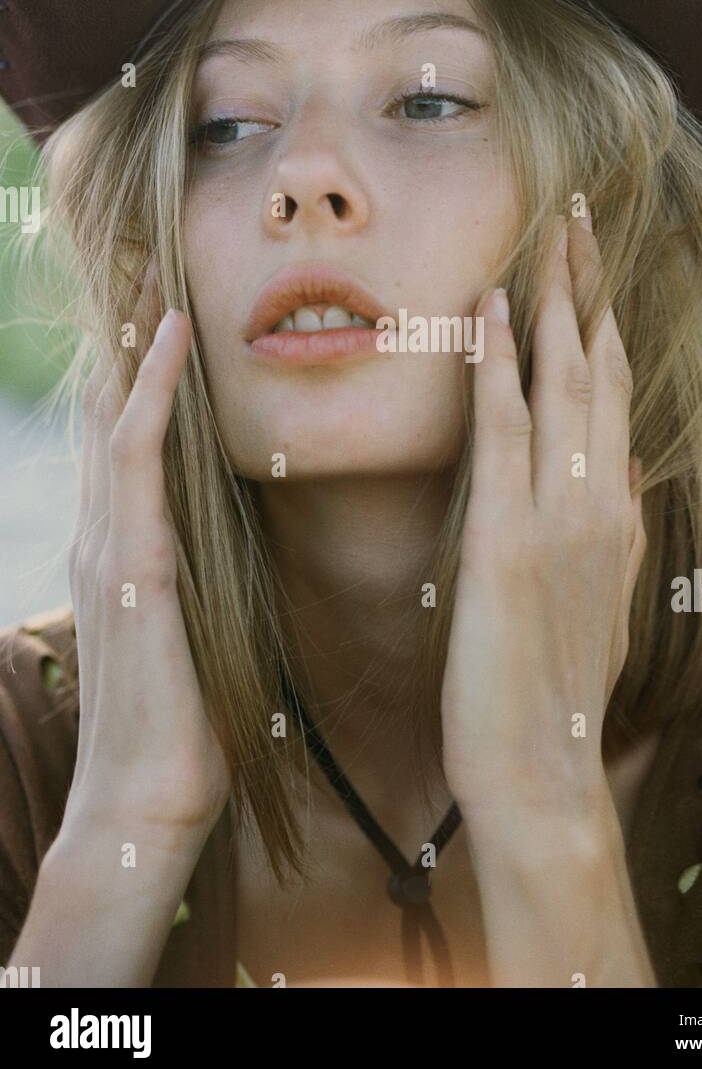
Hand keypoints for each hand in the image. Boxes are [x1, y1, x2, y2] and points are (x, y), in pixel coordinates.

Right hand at [64, 265, 231, 849]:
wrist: (146, 804)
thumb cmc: (182, 725)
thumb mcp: (193, 631)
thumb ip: (197, 576)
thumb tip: (229, 538)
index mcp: (125, 552)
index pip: (127, 441)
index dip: (140, 375)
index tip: (166, 311)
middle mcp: (105, 535)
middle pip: (109, 414)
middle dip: (124, 342)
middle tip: (144, 264)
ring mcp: (110, 547)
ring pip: (114, 416)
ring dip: (131, 343)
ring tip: (149, 272)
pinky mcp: (133, 565)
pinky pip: (136, 457)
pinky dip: (149, 392)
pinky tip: (166, 340)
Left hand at [440, 213, 645, 818]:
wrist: (545, 771)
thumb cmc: (556, 688)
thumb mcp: (601, 595)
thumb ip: (615, 524)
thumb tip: (626, 462)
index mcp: (613, 510)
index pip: (611, 394)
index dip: (601, 321)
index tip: (588, 264)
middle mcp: (599, 499)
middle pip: (597, 368)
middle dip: (586, 285)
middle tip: (576, 211)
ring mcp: (559, 517)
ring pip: (564, 382)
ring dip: (554, 297)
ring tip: (550, 228)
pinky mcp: (507, 541)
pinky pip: (504, 432)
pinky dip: (499, 361)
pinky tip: (491, 305)